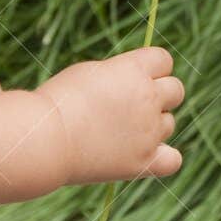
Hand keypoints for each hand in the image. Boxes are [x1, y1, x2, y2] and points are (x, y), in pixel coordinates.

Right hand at [35, 47, 183, 184]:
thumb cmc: (58, 102)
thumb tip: (136, 79)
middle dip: (158, 94)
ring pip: (170, 123)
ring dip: (154, 126)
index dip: (151, 68)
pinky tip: (144, 156)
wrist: (45, 139)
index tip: (133, 78)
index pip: (164, 60)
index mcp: (135, 69)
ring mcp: (149, 131)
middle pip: (176, 90)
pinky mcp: (143, 161)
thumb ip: (120, 73)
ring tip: (121, 132)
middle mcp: (148, 97)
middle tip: (129, 106)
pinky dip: (164, 158)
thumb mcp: (89, 72)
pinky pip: (173, 160)